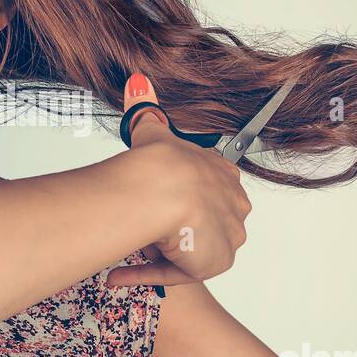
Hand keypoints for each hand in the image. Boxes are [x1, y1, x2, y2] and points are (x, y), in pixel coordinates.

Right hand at [106, 73, 252, 288]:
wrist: (163, 188)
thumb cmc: (158, 163)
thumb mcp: (151, 131)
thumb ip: (145, 110)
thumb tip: (138, 82)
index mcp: (223, 173)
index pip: (210, 192)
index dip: (180, 202)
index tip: (154, 208)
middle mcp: (233, 203)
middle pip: (204, 225)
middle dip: (174, 231)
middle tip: (139, 229)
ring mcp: (229, 234)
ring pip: (193, 250)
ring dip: (162, 253)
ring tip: (128, 247)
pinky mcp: (218, 261)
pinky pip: (184, 273)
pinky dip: (153, 274)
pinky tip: (122, 272)